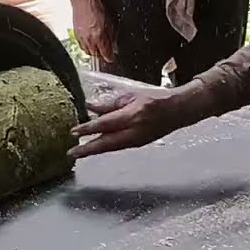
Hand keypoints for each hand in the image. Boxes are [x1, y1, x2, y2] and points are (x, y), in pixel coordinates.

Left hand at [67, 82, 215, 158]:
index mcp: (133, 115)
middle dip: (88, 149)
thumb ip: (109, 104)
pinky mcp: (139, 144)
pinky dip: (105, 148)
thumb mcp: (130, 96)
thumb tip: (89, 106)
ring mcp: (138, 140)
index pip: (106, 124)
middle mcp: (135, 131)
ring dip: (94, 150)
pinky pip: (118, 147)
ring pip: (111, 147)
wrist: (178, 111)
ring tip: (78, 153)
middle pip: (107, 143)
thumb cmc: (155, 99)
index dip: (88, 129)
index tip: (73, 132)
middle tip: (71, 153)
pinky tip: (94, 147)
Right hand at [71, 0, 113, 62]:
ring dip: (93, 52)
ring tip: (98, 49)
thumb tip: (112, 44)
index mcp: (99, 36)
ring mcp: (81, 37)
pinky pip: (81, 46)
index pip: (105, 54)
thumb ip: (111, 35)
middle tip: (106, 53)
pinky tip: (90, 43)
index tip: (112, 58)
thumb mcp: (110, 22)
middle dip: (101, 55)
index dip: (110, 57)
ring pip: (87, 51)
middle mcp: (89, 39)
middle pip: (96, 54)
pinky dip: (86, 47)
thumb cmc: (96, 7)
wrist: (83, 0)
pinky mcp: (76, 34)